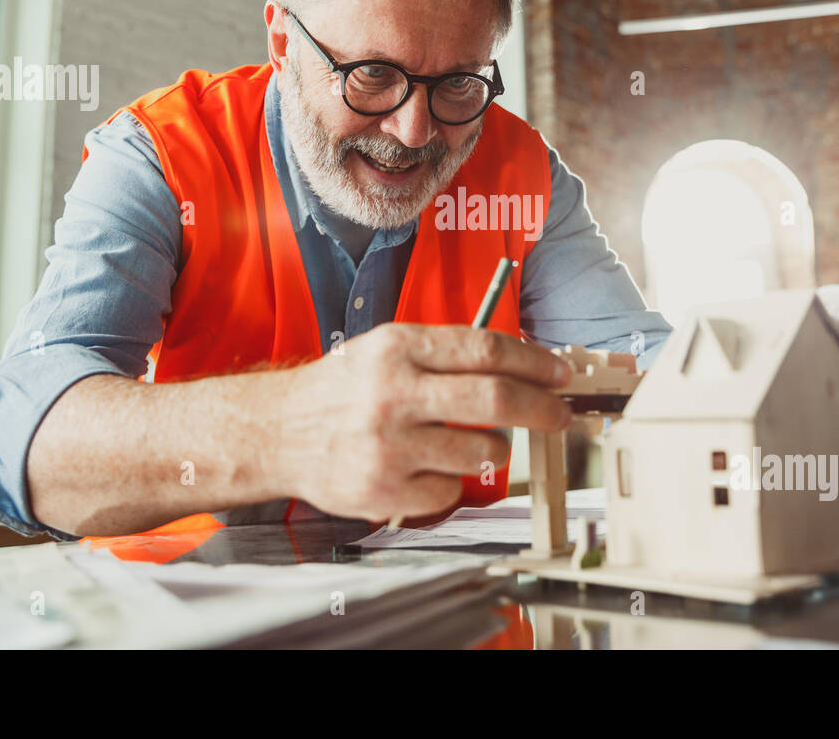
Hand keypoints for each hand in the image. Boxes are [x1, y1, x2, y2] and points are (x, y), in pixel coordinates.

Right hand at [273, 323, 573, 520]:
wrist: (278, 432)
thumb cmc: (342, 390)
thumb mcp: (386, 349)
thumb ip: (445, 355)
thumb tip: (521, 367)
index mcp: (398, 348)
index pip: (485, 350)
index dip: (534, 362)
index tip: (559, 374)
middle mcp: (393, 393)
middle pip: (495, 399)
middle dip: (542, 409)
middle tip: (560, 414)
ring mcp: (388, 445)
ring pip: (481, 451)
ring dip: (494, 448)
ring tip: (472, 442)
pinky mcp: (384, 489)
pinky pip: (452, 489)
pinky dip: (452, 480)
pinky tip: (425, 467)